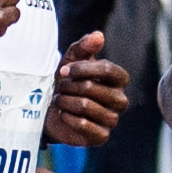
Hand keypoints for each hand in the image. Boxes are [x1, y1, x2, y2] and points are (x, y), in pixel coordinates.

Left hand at [44, 29, 128, 151]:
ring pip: (86, 106)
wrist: (51, 110)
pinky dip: (68, 118)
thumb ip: (84, 46)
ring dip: (65, 101)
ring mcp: (112, 119)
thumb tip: (98, 35)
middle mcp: (120, 100)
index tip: (63, 71)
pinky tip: (63, 114)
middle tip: (60, 88)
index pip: (109, 70)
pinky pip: (84, 125)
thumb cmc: (66, 82)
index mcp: (118, 80)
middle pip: (92, 88)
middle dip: (69, 87)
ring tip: (59, 100)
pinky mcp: (101, 136)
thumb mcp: (71, 60)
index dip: (83, 69)